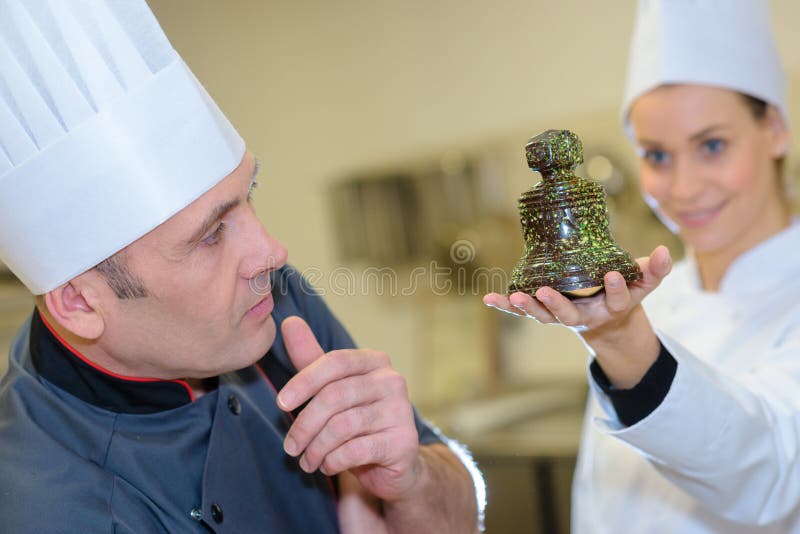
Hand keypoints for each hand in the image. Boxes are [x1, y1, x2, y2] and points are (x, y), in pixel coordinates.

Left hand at [276, 316, 419, 501]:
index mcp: (374, 361)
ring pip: (343, 425)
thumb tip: (289, 322)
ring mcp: (401, 411)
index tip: (281, 403)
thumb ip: (310, 358)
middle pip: (335, 395)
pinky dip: (334, 461)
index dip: (304, 381)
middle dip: (305, 424)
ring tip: (307, 460)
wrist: (393, 463)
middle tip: (290, 447)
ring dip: (316, 448)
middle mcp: (392, 381)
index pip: (334, 361)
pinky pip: (357, 449)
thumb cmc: (357, 421)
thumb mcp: (331, 388)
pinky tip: (327, 465)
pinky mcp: (403, 441)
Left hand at [484, 246, 671, 386]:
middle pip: (569, 315)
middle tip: (545, 292)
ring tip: (515, 295)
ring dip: (529, 307)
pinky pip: (524, 311)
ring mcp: (563, 316)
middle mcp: (585, 316)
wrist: (608, 322)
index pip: (617, 299)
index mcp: (612, 307)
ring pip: (545, 316)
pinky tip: (490, 299)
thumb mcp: (642, 284)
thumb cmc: (623, 294)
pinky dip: (506, 307)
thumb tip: (666, 250)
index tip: (614, 275)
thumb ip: (654, 270)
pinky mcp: (546, 312)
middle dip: (557, 305)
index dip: (617, 288)